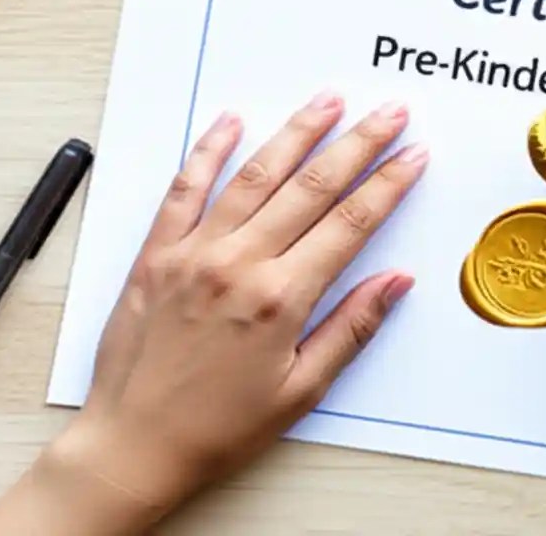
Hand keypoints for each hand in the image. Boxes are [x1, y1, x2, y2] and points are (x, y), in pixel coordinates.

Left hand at [0, 93, 428, 534]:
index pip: (351, 223)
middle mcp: (239, 265)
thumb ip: (351, 328)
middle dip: (359, 143)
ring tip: (328, 101)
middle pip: (313, 187)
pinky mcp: (157, 254)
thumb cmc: (218, 428)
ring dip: (297, 133)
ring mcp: (195, 253)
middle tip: (389, 112)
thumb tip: (396, 282)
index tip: (413, 156)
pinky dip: (208, 151)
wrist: (133, 445)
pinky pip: (185, 189)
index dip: (389, 184)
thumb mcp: (302, 389)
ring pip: (256, 175)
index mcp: (281, 299)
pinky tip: (230, 122)